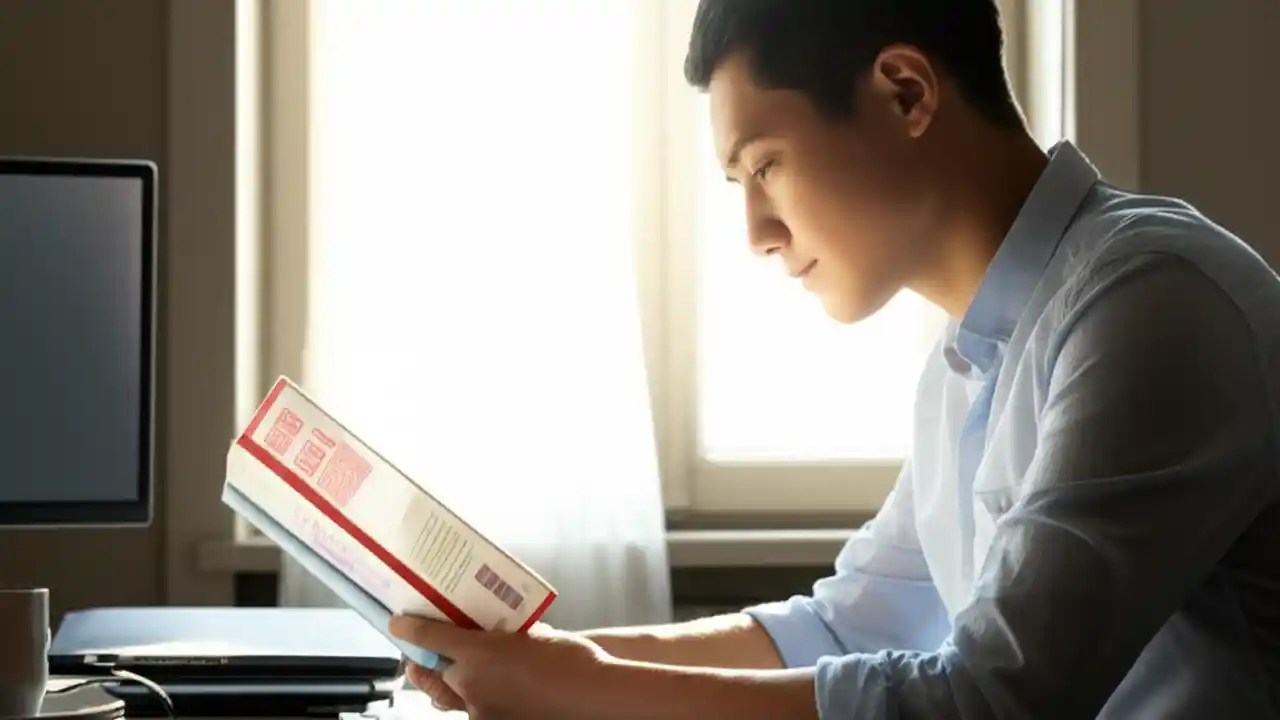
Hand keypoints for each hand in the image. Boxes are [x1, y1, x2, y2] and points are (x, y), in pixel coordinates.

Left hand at [389, 615, 613, 719]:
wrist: (595, 696)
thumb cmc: (571, 659)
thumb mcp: (535, 635)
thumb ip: (508, 633)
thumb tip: (493, 630)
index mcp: (479, 653)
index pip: (432, 639)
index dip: (411, 630)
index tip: (398, 624)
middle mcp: (471, 685)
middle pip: (432, 674)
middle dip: (422, 664)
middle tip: (417, 656)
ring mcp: (481, 711)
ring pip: (450, 698)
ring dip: (447, 686)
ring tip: (450, 677)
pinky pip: (473, 711)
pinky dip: (474, 702)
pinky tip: (487, 694)